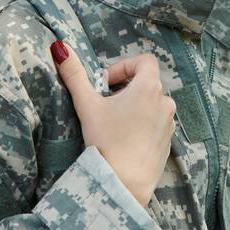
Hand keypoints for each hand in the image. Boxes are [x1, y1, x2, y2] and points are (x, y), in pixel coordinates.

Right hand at [50, 40, 175, 207]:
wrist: (124, 183)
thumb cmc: (106, 140)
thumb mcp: (87, 105)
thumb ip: (74, 74)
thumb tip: (59, 47)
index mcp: (150, 87)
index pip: (144, 61)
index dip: (123, 67)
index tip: (105, 84)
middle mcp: (165, 102)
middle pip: (147, 83)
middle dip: (125, 88)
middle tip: (104, 104)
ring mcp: (169, 124)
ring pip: (151, 104)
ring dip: (134, 107)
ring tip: (112, 123)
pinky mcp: (168, 143)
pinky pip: (155, 124)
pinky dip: (141, 125)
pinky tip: (123, 140)